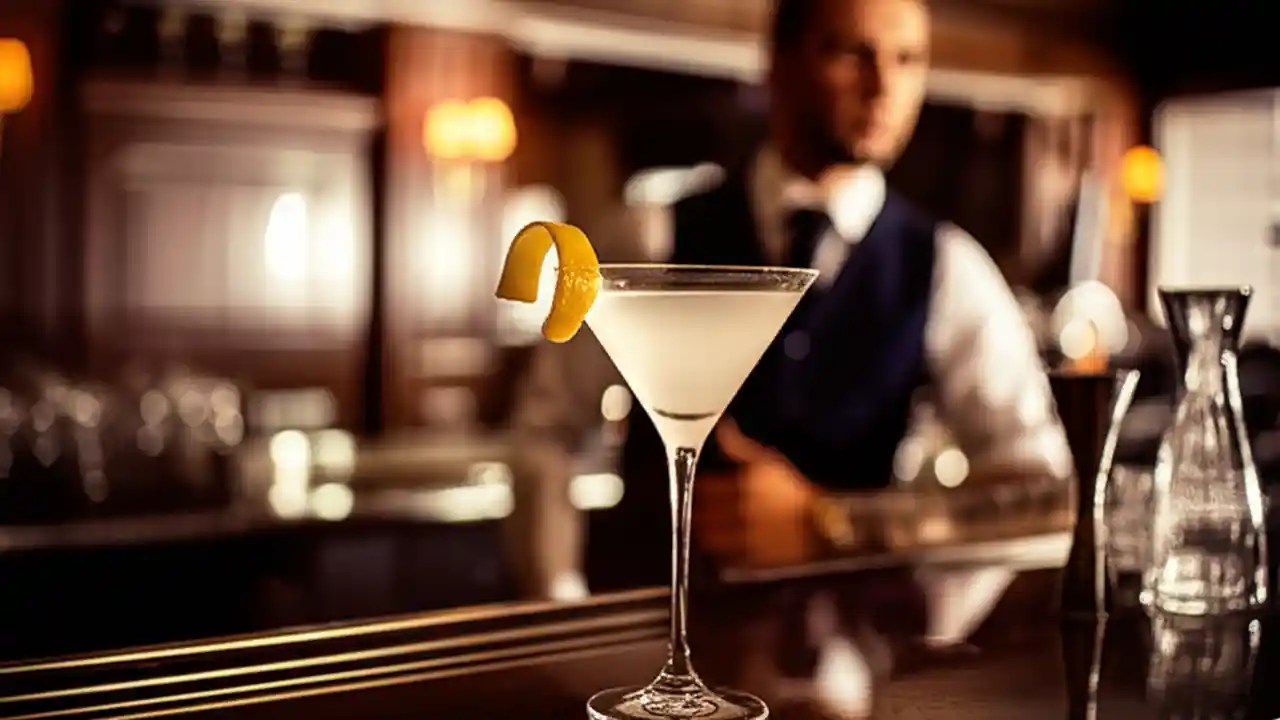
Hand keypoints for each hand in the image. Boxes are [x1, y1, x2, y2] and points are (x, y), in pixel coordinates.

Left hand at [693, 420, 817, 564]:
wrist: (822, 522)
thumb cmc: (796, 489)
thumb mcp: (768, 460)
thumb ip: (739, 446)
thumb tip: (723, 428)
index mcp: (741, 488)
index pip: (706, 489)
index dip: (699, 488)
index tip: (700, 487)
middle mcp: (739, 513)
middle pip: (704, 515)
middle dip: (698, 512)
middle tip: (698, 510)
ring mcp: (745, 538)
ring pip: (713, 539)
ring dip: (707, 533)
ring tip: (707, 529)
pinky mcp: (754, 558)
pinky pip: (729, 558)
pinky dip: (723, 553)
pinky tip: (725, 548)